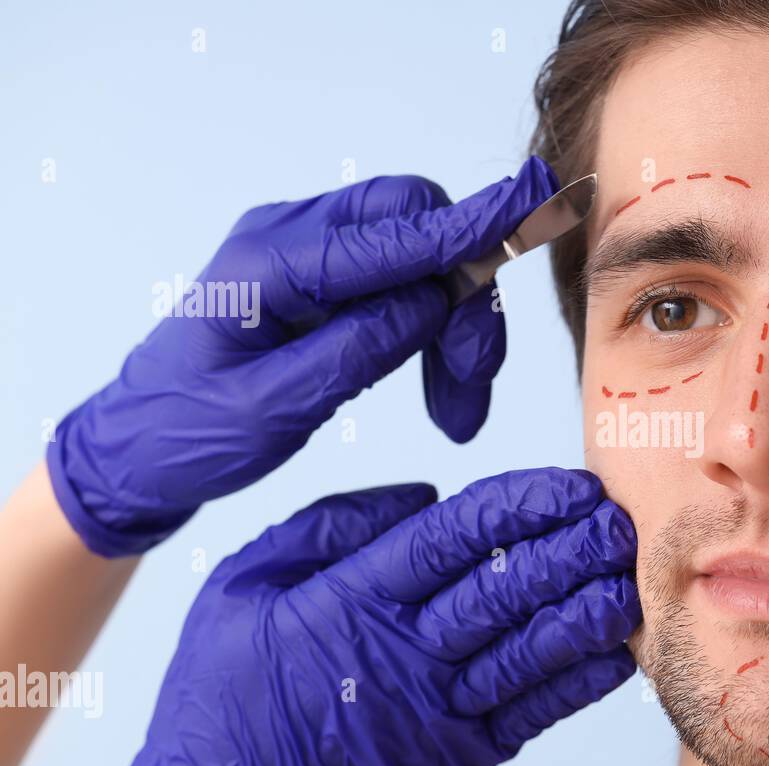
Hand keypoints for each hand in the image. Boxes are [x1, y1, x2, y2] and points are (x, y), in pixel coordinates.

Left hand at [48, 156, 558, 555]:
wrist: (136, 452)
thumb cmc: (187, 435)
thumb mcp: (272, 408)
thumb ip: (354, 349)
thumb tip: (433, 300)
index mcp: (266, 263)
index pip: (387, 233)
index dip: (464, 229)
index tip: (530, 208)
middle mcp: (290, 239)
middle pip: (414, 227)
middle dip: (463, 300)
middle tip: (473, 383)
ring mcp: (308, 258)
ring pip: (420, 262)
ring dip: (455, 330)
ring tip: (459, 412)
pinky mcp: (324, 285)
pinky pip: (403, 290)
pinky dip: (434, 338)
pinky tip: (441, 395)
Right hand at [86, 468, 640, 765]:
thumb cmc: (219, 697)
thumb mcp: (239, 587)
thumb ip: (325, 528)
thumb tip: (419, 495)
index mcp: (351, 601)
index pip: (454, 538)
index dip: (519, 506)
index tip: (566, 485)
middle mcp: (403, 654)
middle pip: (504, 590)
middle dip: (568, 551)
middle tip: (616, 521)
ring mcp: (434, 712)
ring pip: (528, 653)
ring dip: (585, 613)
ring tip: (628, 579)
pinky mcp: (453, 759)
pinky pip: (529, 716)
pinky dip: (575, 686)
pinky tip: (614, 654)